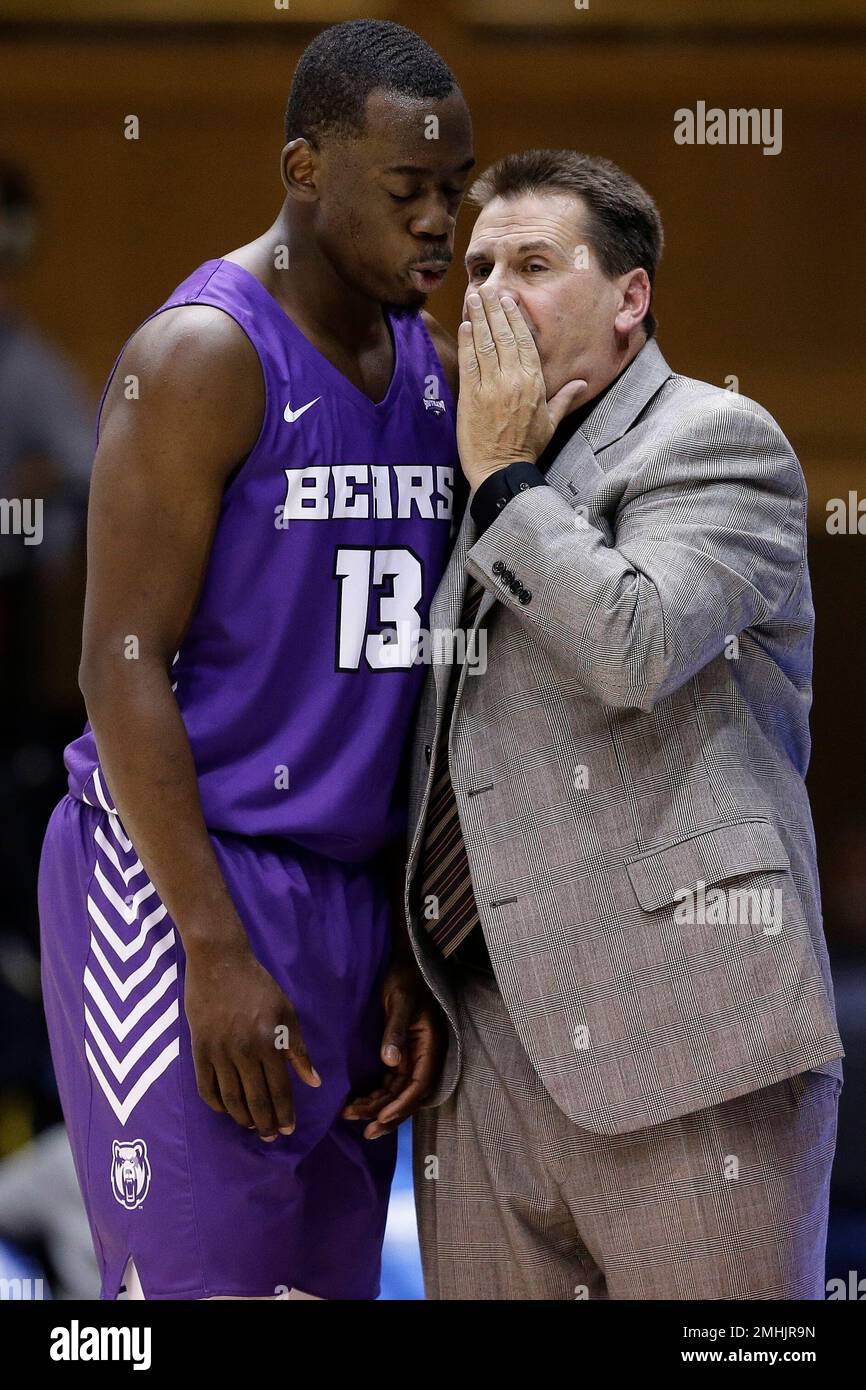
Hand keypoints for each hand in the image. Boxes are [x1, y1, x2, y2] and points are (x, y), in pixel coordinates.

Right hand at [185, 940, 320, 1140]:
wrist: (219, 962)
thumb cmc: (259, 986)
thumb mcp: (287, 1013)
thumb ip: (299, 1050)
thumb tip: (313, 1082)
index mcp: (270, 1041)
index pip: (280, 1088)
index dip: (285, 1112)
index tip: (288, 1130)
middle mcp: (244, 1051)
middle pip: (255, 1099)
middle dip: (265, 1123)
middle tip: (269, 1137)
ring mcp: (218, 1051)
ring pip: (230, 1098)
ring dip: (241, 1118)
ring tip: (250, 1126)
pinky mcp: (199, 1049)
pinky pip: (206, 1086)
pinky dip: (215, 1104)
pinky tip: (225, 1110)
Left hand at [341, 956, 446, 1138]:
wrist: (408, 963)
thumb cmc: (406, 979)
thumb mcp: (400, 1001)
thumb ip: (396, 1031)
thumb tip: (391, 1062)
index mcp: (431, 1045)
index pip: (419, 1084)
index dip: (401, 1105)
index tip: (380, 1118)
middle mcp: (425, 1056)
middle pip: (409, 1096)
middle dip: (387, 1115)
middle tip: (364, 1130)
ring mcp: (414, 1056)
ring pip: (398, 1092)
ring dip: (378, 1107)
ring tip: (351, 1115)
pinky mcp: (403, 1054)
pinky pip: (392, 1083)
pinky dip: (377, 1095)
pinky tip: (358, 1102)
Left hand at [456, 284, 586, 492]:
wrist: (501, 469)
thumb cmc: (527, 448)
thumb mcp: (551, 423)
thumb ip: (564, 398)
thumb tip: (583, 383)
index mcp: (534, 382)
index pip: (525, 341)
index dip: (515, 318)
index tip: (510, 300)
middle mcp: (513, 379)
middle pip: (504, 336)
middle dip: (496, 310)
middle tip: (489, 289)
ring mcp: (490, 385)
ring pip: (485, 343)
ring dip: (479, 318)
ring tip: (475, 298)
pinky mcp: (471, 395)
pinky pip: (469, 362)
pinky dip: (467, 341)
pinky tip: (465, 324)